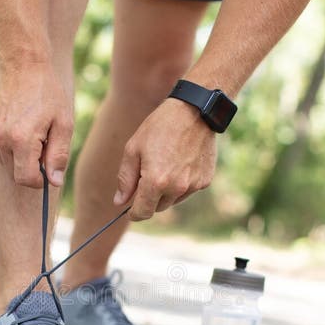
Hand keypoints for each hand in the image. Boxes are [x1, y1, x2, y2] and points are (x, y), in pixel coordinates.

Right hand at [0, 60, 72, 187]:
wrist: (23, 66)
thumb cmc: (48, 95)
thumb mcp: (63, 124)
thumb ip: (58, 156)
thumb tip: (55, 182)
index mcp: (21, 139)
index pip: (25, 180)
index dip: (39, 181)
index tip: (47, 172)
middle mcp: (1, 138)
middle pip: (15, 174)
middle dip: (30, 167)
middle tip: (43, 144)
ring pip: (5, 164)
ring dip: (19, 158)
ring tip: (31, 133)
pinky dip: (8, 148)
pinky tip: (18, 129)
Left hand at [114, 99, 217, 220]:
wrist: (194, 111)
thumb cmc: (159, 127)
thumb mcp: (134, 149)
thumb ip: (125, 179)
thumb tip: (119, 202)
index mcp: (156, 182)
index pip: (143, 213)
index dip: (134, 213)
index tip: (130, 209)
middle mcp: (176, 188)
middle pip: (158, 208)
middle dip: (150, 198)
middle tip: (148, 174)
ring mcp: (193, 185)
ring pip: (173, 200)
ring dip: (166, 191)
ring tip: (166, 164)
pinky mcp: (205, 180)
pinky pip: (188, 190)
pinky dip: (182, 183)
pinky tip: (181, 162)